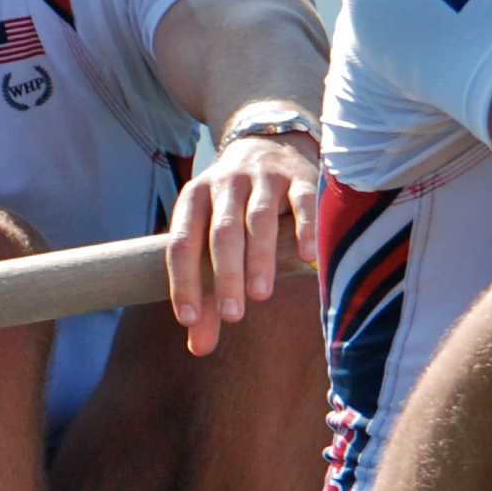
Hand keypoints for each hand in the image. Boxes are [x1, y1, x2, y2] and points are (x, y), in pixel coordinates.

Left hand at [164, 131, 318, 356]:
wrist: (270, 141)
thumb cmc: (236, 207)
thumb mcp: (213, 240)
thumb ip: (208, 294)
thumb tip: (199, 349)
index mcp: (195, 198)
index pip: (181, 243)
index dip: (183, 282)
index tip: (190, 320)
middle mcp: (225, 184)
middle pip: (221, 233)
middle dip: (226, 276)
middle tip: (234, 316)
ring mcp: (263, 177)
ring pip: (258, 219)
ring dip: (260, 258)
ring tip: (262, 295)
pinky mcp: (300, 176)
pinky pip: (303, 201)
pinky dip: (306, 228)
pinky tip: (310, 257)